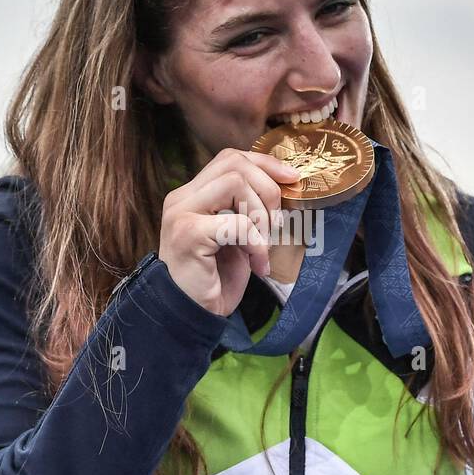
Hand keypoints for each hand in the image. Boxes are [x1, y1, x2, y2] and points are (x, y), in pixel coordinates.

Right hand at [158, 148, 299, 316]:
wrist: (190, 316)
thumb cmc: (214, 279)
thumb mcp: (235, 236)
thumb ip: (246, 209)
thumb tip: (283, 185)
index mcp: (192, 194)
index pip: (230, 158)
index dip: (265, 163)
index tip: (291, 178)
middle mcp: (182, 198)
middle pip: (235, 164)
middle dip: (267, 190)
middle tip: (275, 224)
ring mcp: (181, 214)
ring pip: (235, 184)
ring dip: (260, 215)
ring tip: (262, 246)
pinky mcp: (188, 235)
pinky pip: (236, 223)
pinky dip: (256, 243)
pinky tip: (258, 265)